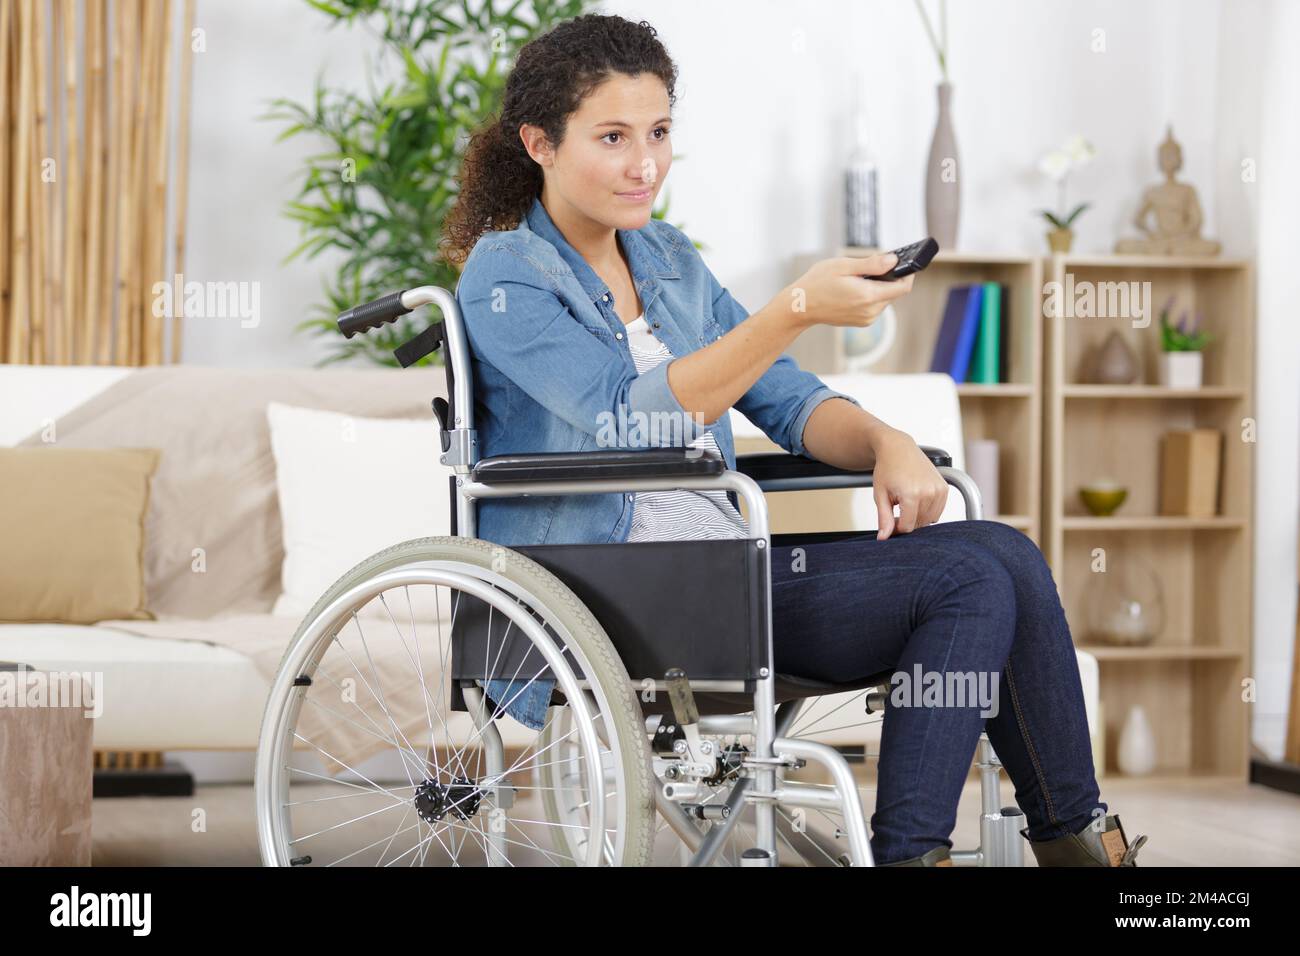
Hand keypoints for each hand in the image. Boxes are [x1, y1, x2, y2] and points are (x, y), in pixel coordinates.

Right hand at [783, 253, 915, 330]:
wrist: (800, 306)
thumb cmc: (818, 283)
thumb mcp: (844, 266)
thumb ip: (872, 264)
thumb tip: (894, 260)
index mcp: (868, 296)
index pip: (903, 287)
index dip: (908, 273)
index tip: (905, 262)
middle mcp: (870, 311)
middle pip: (894, 292)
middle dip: (888, 277)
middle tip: (871, 266)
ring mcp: (866, 319)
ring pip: (884, 298)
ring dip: (878, 286)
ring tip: (857, 278)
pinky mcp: (861, 322)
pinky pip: (875, 305)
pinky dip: (870, 295)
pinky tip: (854, 288)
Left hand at [870, 428, 949, 539]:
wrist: (898, 448)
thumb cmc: (887, 469)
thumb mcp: (880, 495)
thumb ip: (884, 519)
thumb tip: (883, 539)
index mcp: (912, 494)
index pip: (907, 527)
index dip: (896, 528)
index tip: (890, 520)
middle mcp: (929, 492)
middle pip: (919, 524)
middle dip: (906, 522)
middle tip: (895, 509)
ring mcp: (939, 490)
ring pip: (929, 520)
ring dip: (917, 517)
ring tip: (905, 502)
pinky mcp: (945, 488)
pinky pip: (937, 512)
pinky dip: (927, 511)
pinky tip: (916, 499)